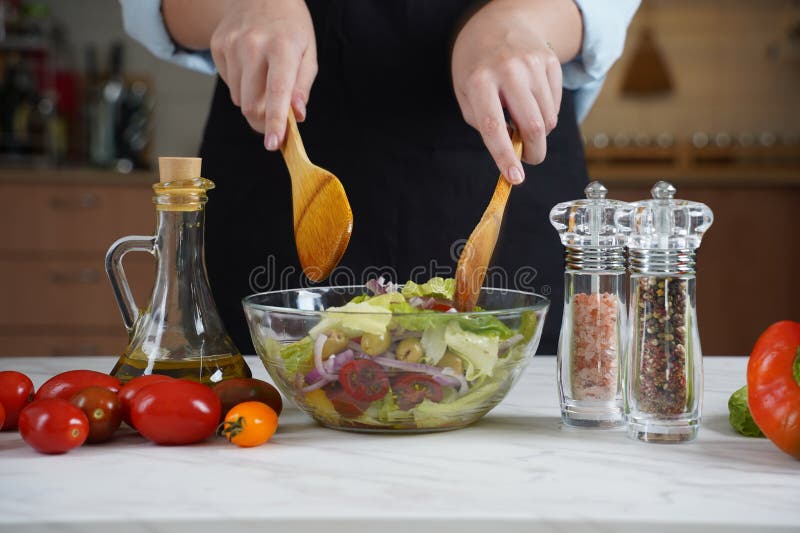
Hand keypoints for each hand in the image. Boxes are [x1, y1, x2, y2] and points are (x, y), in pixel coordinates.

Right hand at [210, 0, 316, 149]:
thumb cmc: (290, 28)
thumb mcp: (307, 52)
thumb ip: (302, 86)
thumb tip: (297, 115)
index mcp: (282, 48)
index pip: (277, 92)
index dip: (275, 121)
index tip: (273, 143)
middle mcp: (253, 46)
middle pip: (252, 104)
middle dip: (263, 122)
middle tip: (273, 126)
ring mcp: (231, 45)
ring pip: (239, 98)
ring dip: (253, 101)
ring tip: (264, 80)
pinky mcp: (217, 46)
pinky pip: (229, 84)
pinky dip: (241, 86)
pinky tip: (250, 67)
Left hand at [452, 0, 575, 182]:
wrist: (500, 22)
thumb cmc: (477, 64)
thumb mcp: (466, 91)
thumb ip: (483, 122)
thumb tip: (511, 150)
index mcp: (479, 80)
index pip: (494, 127)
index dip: (505, 156)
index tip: (514, 177)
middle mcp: (509, 70)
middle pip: (532, 126)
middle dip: (534, 152)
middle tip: (529, 159)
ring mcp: (533, 64)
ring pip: (548, 119)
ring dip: (539, 133)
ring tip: (524, 124)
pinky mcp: (550, 61)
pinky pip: (556, 104)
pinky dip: (546, 114)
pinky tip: (532, 103)